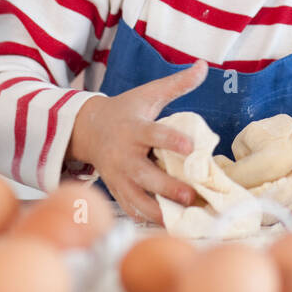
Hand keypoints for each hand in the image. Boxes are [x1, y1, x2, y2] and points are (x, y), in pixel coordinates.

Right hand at [69, 59, 208, 223]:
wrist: (88, 129)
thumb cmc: (126, 111)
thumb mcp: (149, 94)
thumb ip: (177, 83)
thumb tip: (204, 65)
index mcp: (134, 129)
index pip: (154, 134)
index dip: (172, 141)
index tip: (191, 148)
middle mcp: (124, 156)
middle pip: (145, 175)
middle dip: (168, 187)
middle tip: (192, 196)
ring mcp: (118, 177)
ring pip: (138, 199)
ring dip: (161, 211)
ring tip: (186, 218)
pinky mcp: (116, 192)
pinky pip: (132, 210)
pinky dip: (149, 220)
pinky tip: (171, 226)